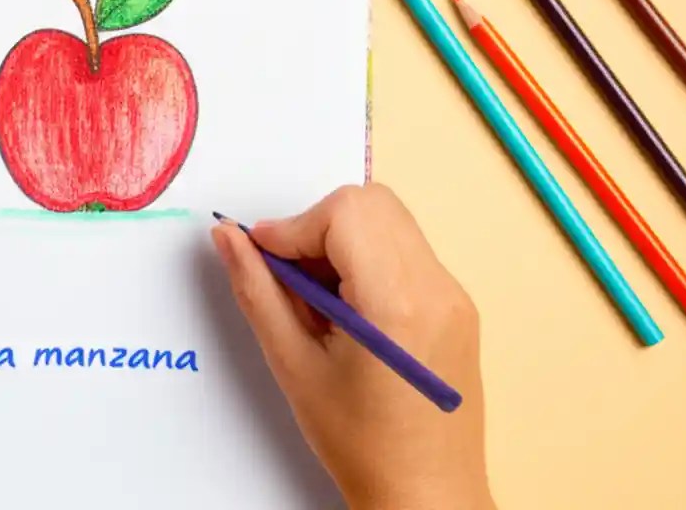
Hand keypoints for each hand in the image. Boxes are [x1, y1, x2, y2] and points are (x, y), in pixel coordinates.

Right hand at [211, 185, 491, 509]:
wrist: (426, 493)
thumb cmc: (361, 444)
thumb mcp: (294, 366)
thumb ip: (258, 291)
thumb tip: (228, 237)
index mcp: (398, 305)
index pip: (345, 213)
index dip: (293, 226)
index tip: (262, 255)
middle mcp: (437, 288)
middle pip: (371, 204)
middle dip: (317, 227)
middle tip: (290, 279)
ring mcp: (454, 294)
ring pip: (389, 222)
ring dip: (341, 242)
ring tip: (318, 302)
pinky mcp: (457, 304)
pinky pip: (406, 251)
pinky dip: (366, 260)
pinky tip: (347, 312)